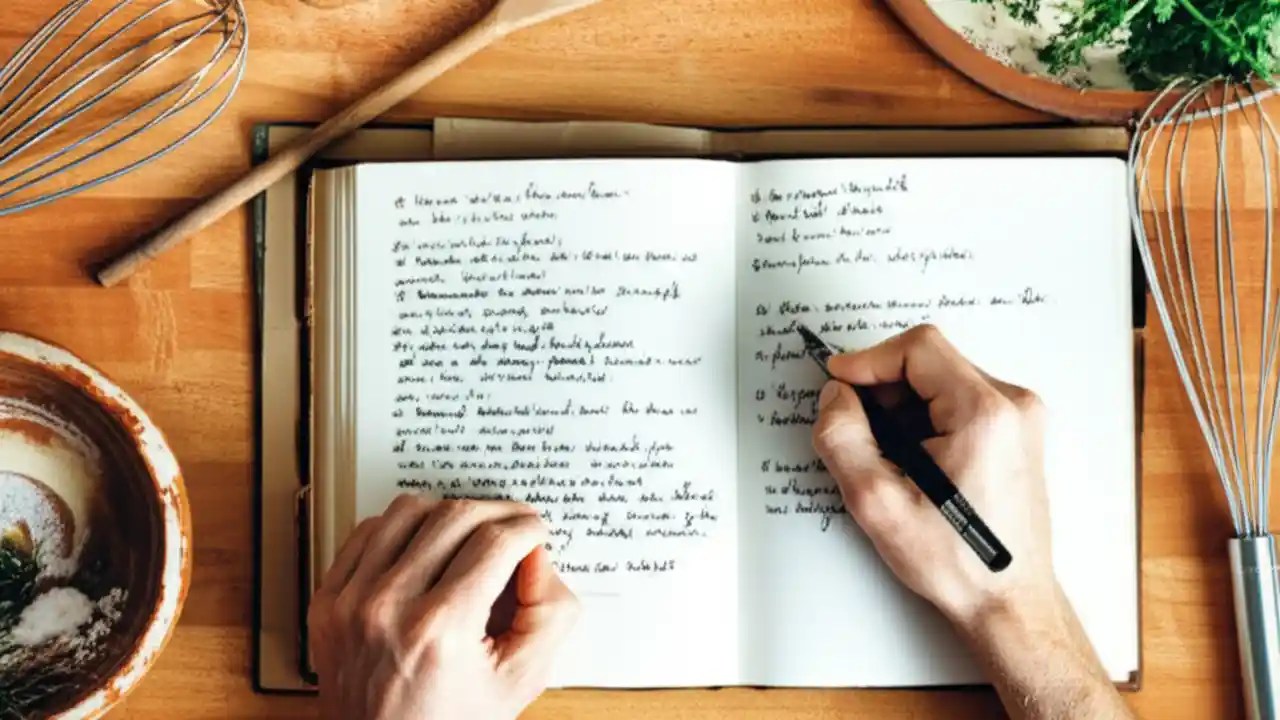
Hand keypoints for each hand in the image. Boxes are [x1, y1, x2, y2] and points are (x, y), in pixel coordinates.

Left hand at [307, 495, 579, 719]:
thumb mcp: (521, 680)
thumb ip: (549, 614)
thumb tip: (537, 556)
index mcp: (440, 631)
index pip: (496, 542)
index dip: (528, 527)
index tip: (537, 532)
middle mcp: (388, 609)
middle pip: (456, 516)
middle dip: (498, 512)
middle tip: (515, 526)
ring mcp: (350, 601)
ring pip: (408, 510)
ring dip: (450, 511)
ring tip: (471, 532)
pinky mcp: (327, 600)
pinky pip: (367, 531)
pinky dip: (403, 527)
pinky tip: (425, 543)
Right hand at [811, 323, 1051, 628]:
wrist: (1008, 602)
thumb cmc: (958, 562)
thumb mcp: (877, 503)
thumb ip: (843, 438)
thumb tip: (835, 397)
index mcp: (985, 414)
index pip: (917, 348)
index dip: (868, 360)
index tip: (837, 382)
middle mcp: (1012, 407)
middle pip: (929, 362)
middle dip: (883, 389)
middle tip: (857, 430)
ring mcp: (1019, 419)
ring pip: (941, 382)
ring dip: (903, 408)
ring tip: (887, 458)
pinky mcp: (1015, 434)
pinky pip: (958, 402)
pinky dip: (925, 420)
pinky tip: (912, 463)